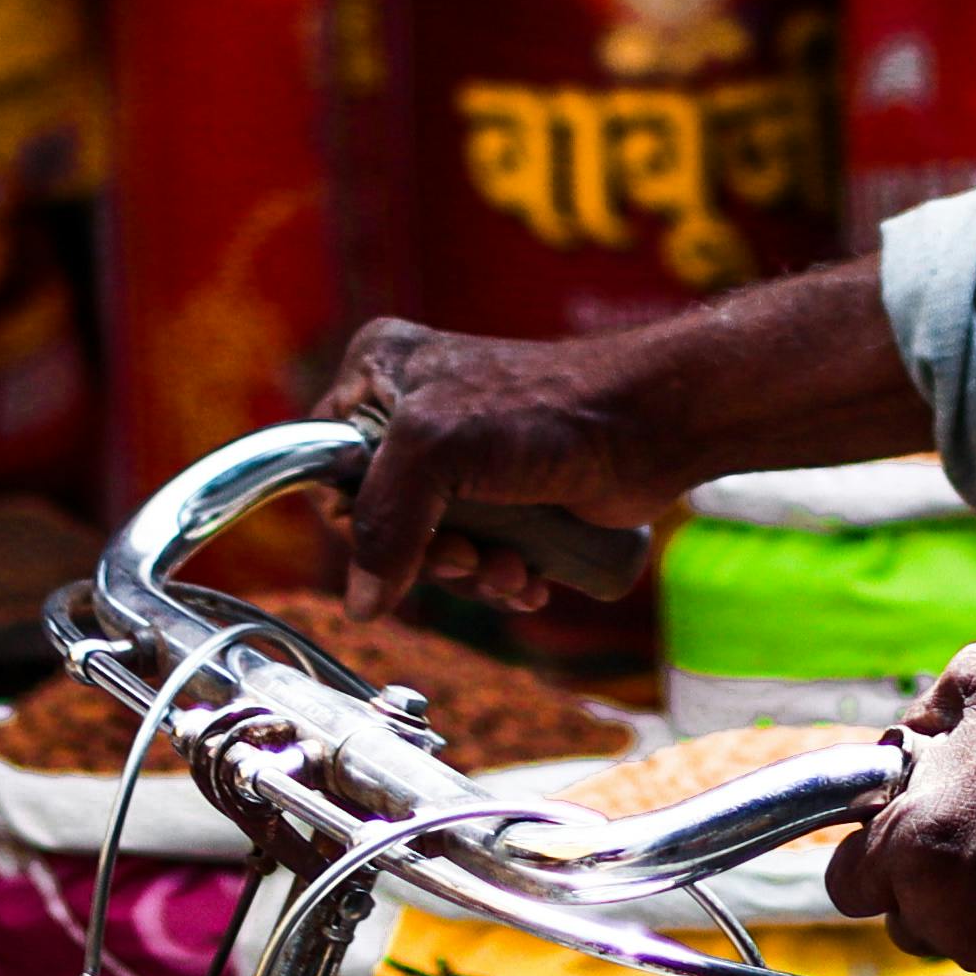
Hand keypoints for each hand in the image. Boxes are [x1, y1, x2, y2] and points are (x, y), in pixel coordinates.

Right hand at [313, 317, 706, 616]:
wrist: (647, 426)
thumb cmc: (546, 411)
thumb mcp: (435, 451)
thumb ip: (384, 525)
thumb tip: (362, 604)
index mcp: (380, 372)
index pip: (328, 467)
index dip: (357, 520)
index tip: (400, 541)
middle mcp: (414, 410)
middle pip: (383, 519)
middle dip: (427, 557)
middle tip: (467, 556)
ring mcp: (463, 456)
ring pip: (431, 547)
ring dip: (471, 575)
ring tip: (512, 568)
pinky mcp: (507, 494)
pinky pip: (477, 556)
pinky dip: (500, 578)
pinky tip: (531, 577)